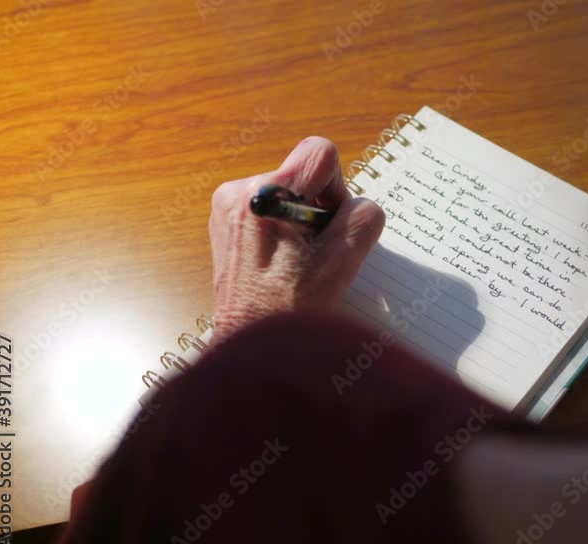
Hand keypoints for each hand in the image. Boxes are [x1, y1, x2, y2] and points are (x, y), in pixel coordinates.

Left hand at [209, 137, 384, 340]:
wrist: (250, 347)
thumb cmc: (292, 310)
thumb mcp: (342, 262)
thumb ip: (362, 218)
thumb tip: (356, 206)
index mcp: (266, 193)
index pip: (319, 152)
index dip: (337, 186)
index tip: (331, 224)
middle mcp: (241, 191)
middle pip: (303, 174)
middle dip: (319, 209)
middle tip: (315, 254)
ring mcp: (228, 207)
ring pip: (288, 192)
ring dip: (302, 222)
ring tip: (296, 263)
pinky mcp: (225, 224)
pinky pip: (269, 209)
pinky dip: (283, 230)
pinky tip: (281, 264)